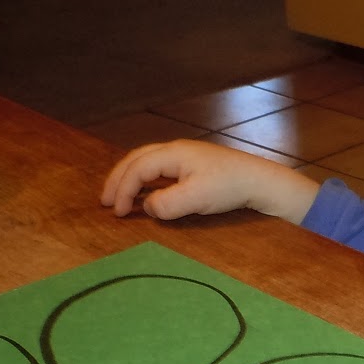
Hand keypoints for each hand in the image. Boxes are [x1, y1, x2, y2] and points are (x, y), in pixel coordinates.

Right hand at [100, 140, 318, 223]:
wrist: (259, 181)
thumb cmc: (229, 187)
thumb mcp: (196, 199)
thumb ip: (166, 204)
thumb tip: (147, 207)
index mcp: (172, 154)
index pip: (137, 169)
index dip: (123, 190)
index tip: (118, 213)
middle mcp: (174, 150)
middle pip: (135, 160)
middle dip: (118, 180)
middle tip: (105, 202)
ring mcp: (184, 156)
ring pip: (146, 162)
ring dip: (129, 179)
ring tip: (118, 197)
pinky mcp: (192, 166)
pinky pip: (158, 169)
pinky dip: (144, 180)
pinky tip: (144, 193)